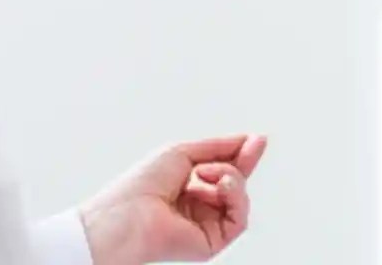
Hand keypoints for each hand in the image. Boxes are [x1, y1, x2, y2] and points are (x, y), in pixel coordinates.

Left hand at [79, 134, 267, 264]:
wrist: (124, 216)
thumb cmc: (139, 187)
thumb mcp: (181, 153)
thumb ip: (217, 147)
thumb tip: (249, 140)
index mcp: (187, 187)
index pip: (222, 170)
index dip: (241, 154)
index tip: (258, 139)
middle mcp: (198, 207)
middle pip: (236, 182)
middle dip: (244, 161)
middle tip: (254, 144)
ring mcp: (206, 225)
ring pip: (239, 197)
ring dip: (229, 176)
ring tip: (206, 172)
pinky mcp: (212, 242)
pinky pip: (239, 217)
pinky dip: (233, 195)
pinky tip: (217, 186)